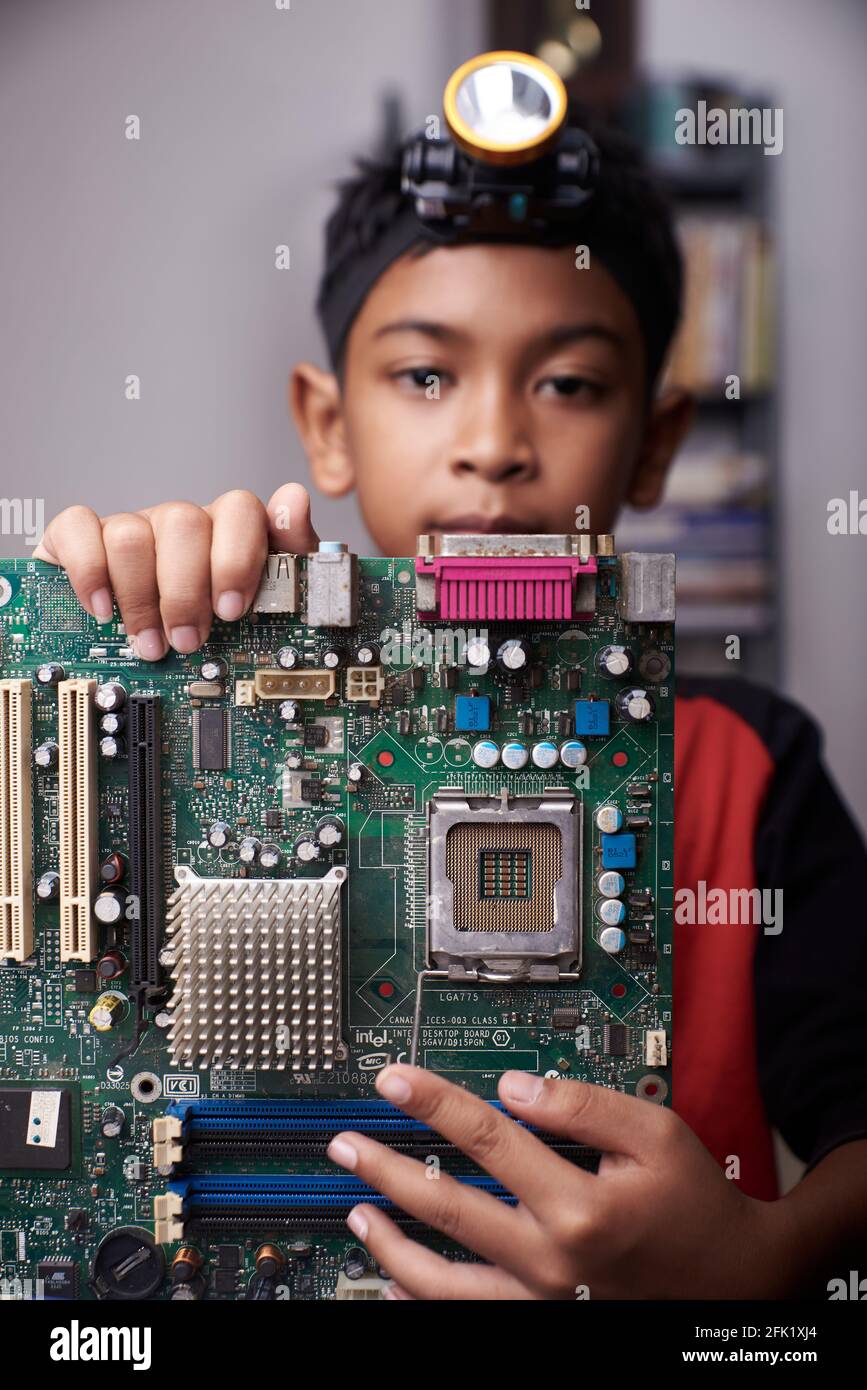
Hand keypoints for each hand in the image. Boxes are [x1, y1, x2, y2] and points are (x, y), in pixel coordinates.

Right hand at [32, 482, 318, 658]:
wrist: (148, 639)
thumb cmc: (213, 619)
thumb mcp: (266, 604)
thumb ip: (291, 559)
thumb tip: (295, 501)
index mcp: (229, 530)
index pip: (239, 509)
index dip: (236, 558)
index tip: (232, 609)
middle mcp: (181, 523)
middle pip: (183, 522)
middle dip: (186, 590)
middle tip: (189, 640)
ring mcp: (133, 526)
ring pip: (131, 534)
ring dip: (141, 598)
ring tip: (151, 644)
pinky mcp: (82, 537)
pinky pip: (78, 527)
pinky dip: (89, 572)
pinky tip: (104, 609)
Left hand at [326, 1063, 794, 1299]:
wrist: (734, 1280)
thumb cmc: (695, 1203)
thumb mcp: (655, 1134)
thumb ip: (582, 1105)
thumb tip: (514, 1085)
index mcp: (577, 1205)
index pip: (483, 1138)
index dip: (432, 1102)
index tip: (392, 1080)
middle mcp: (552, 1259)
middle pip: (446, 1208)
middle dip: (386, 1170)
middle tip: (346, 1144)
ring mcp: (544, 1299)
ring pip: (443, 1280)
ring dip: (390, 1245)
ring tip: (356, 1213)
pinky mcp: (545, 1321)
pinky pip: (469, 1319)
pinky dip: (424, 1301)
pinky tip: (394, 1282)